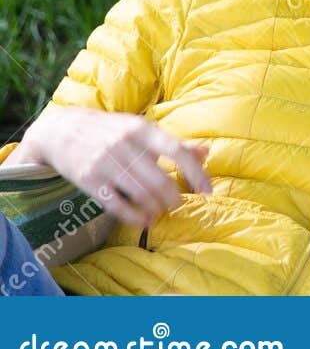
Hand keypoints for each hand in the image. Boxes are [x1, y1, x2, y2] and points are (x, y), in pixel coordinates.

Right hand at [24, 105, 211, 228]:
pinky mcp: (88, 179)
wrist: (62, 130)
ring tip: (160, 212)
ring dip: (156, 208)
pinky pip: (115, 204)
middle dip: (174, 198)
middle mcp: (125, 144)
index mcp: (143, 129)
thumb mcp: (142, 129)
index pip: (177, 151)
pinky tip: (144, 220)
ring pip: (140, 194)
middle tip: (177, 204)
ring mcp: (104, 162)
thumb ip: (174, 142)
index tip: (208, 190)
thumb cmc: (111, 130)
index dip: (196, 173)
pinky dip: (134, 217)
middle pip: (159, 180)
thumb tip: (206, 152)